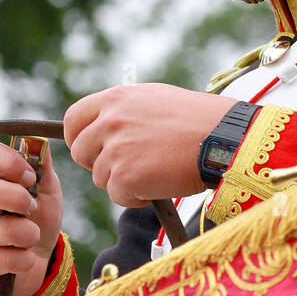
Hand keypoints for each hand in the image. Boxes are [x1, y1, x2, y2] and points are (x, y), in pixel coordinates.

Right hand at [0, 140, 63, 295]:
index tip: (30, 177)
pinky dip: (20, 259)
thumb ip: (42, 167)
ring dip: (25, 233)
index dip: (8, 161)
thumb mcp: (48, 192)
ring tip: (32, 237)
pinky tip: (25, 259)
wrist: (38, 264)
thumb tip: (35, 140)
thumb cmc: (39, 222)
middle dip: (16, 198)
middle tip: (32, 209)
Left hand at [63, 84, 237, 205]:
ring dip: (123, 181)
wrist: (222, 137)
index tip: (88, 149)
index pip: (74, 118)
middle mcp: (110, 121)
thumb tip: (104, 127)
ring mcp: (116, 149)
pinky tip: (159, 183)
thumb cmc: (198, 119)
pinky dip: (136, 197)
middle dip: (98, 164)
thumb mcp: (154, 100)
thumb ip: (124, 111)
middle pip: (81, 152)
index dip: (77, 137)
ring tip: (155, 171)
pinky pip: (118, 195)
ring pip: (101, 177)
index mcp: (116, 98)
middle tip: (125, 167)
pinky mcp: (125, 176)